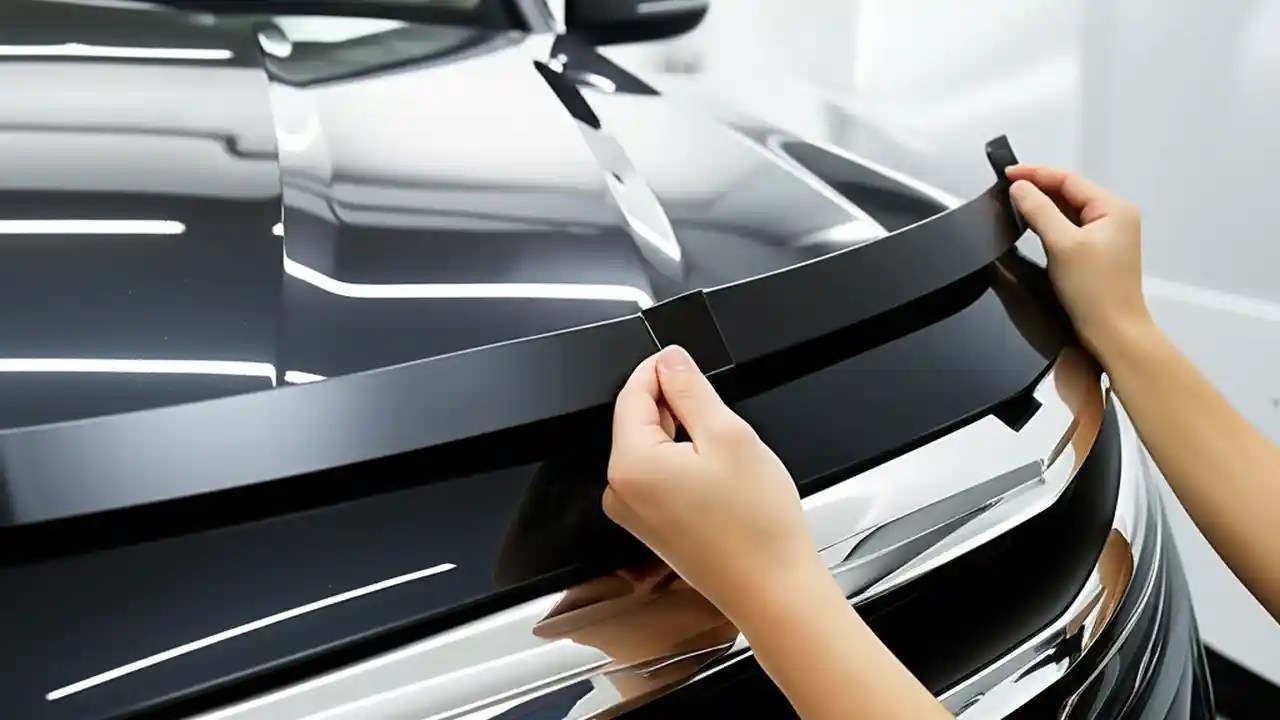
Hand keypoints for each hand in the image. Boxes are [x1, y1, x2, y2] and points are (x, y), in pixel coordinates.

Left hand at [604, 346, 820, 621]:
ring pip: (650, 448)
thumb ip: (691, 389)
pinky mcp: (651, 526)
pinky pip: (657, 476)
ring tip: (724, 445)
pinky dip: (682, 461)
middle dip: (674, 403)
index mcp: (630, 465)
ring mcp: (634, 513)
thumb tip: (671, 360)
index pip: (632, 394)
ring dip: (680, 432)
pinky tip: (716, 470)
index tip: (682, 358)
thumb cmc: (756, 528)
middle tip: (717, 405)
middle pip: (637, 421)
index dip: (660, 368)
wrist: (773, 590)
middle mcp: (620, 492)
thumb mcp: (728, 435)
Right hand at [1006, 165, 1154, 361]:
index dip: (1036, 174)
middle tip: (1007, 189)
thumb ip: (1039, 211)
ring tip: (1014, 205)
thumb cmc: (1096, 291)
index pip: (1069, 179)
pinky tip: (1032, 226)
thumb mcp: (1062, 244)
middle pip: (1069, 192)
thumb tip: (1020, 188)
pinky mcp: (1096, 253)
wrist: (1113, 332)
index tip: (1008, 174)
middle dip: (1038, 189)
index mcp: (1113, 209)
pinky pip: (1069, 229)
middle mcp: (1114, 218)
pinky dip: (1049, 224)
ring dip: (1043, 207)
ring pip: (1068, 211)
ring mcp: (1107, 236)